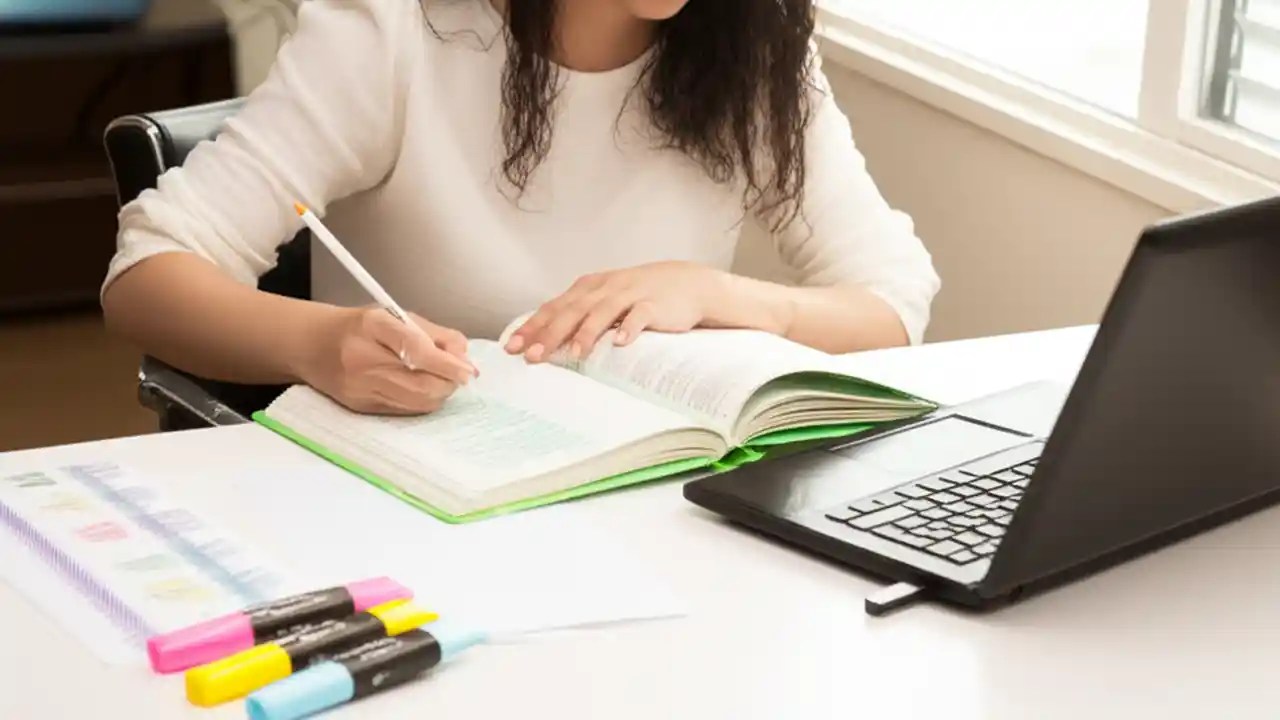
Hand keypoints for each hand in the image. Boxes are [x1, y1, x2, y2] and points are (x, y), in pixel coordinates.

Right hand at [301, 306, 476, 414]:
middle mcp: (362, 358)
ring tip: (441, 380)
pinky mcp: (360, 407)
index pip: (416, 348)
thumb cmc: (360, 328)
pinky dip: (422, 401)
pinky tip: (421, 388)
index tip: (468, 370)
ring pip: (416, 402)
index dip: (447, 364)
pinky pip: (404, 410)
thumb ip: (436, 334)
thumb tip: (465, 358)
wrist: (312, 344)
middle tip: (458, 375)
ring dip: (439, 394)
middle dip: (449, 383)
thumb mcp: (398, 316)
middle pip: (420, 384)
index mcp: (373, 325)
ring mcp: (359, 387)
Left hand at [505, 261, 725, 361]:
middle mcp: (605, 288)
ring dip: (586, 333)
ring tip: (572, 354)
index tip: (511, 347)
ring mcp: (630, 294)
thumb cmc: (640, 296)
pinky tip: (620, 343)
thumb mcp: (605, 300)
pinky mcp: (655, 304)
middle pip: (571, 310)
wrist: (688, 284)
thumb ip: (578, 314)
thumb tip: (543, 339)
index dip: (532, 326)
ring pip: (602, 312)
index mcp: (588, 288)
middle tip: (532, 356)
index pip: (553, 307)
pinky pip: (640, 316)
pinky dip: (630, 328)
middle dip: (549, 333)